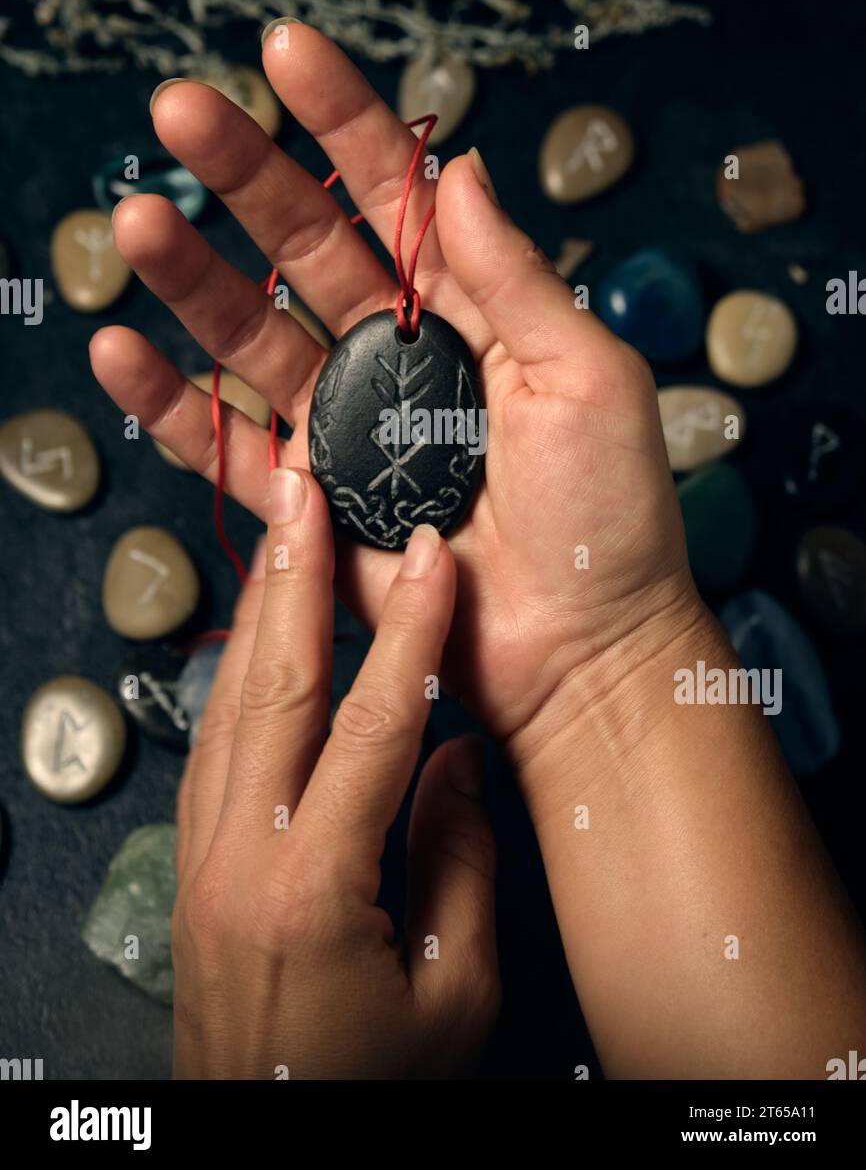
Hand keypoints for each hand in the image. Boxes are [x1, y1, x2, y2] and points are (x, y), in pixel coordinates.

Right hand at [90, 24, 702, 764]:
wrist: (586, 654)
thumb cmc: (611, 519)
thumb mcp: (586, 374)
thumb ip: (513, 274)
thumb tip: (459, 167)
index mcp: (470, 314)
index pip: (395, 198)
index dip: (342, 122)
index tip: (284, 51)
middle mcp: (398, 361)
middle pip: (304, 249)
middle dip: (244, 175)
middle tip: (180, 109)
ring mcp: (346, 430)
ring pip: (251, 335)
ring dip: (190, 278)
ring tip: (135, 219)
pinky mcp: (309, 505)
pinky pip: (227, 446)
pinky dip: (171, 405)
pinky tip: (121, 352)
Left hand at [172, 466, 497, 1078]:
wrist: (272, 1147)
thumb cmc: (370, 1091)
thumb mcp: (455, 996)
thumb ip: (459, 860)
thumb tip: (451, 756)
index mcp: (316, 890)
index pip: (373, 726)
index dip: (411, 632)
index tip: (432, 555)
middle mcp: (241, 857)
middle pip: (272, 684)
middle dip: (294, 572)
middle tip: (306, 484)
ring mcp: (202, 858)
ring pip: (228, 702)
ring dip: (261, 609)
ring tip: (284, 530)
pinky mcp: (192, 865)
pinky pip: (213, 744)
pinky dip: (239, 673)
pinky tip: (259, 635)